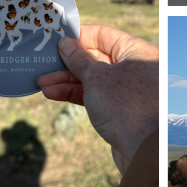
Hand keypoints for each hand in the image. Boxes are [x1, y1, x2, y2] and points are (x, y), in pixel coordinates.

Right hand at [36, 24, 157, 174]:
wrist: (144, 152)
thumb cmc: (125, 106)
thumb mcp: (96, 77)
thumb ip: (79, 59)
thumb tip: (65, 43)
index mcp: (136, 51)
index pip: (102, 35)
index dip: (78, 36)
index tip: (56, 39)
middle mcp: (134, 68)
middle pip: (94, 58)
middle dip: (67, 63)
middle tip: (43, 64)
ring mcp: (126, 90)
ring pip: (91, 79)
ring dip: (65, 80)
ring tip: (42, 83)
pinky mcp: (119, 109)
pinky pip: (93, 95)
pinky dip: (75, 94)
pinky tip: (53, 93)